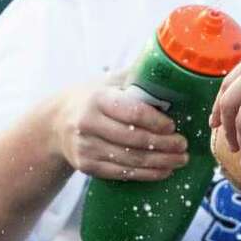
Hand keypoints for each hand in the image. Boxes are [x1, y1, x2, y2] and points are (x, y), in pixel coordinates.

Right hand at [48, 74, 188, 181]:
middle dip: (164, 145)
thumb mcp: (111, 82)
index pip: (132, 112)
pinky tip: (163, 171)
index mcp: (98, 99)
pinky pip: (121, 173)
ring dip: (160, 162)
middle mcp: (88, 124)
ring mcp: (85, 147)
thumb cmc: (95, 98)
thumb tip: (173, 66)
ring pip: (130, 160)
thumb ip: (138, 76)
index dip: (156, 121)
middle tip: (183, 145)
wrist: (56, 122)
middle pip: (133, 139)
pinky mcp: (86, 166)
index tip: (173, 126)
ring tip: (180, 159)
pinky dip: (146, 174)